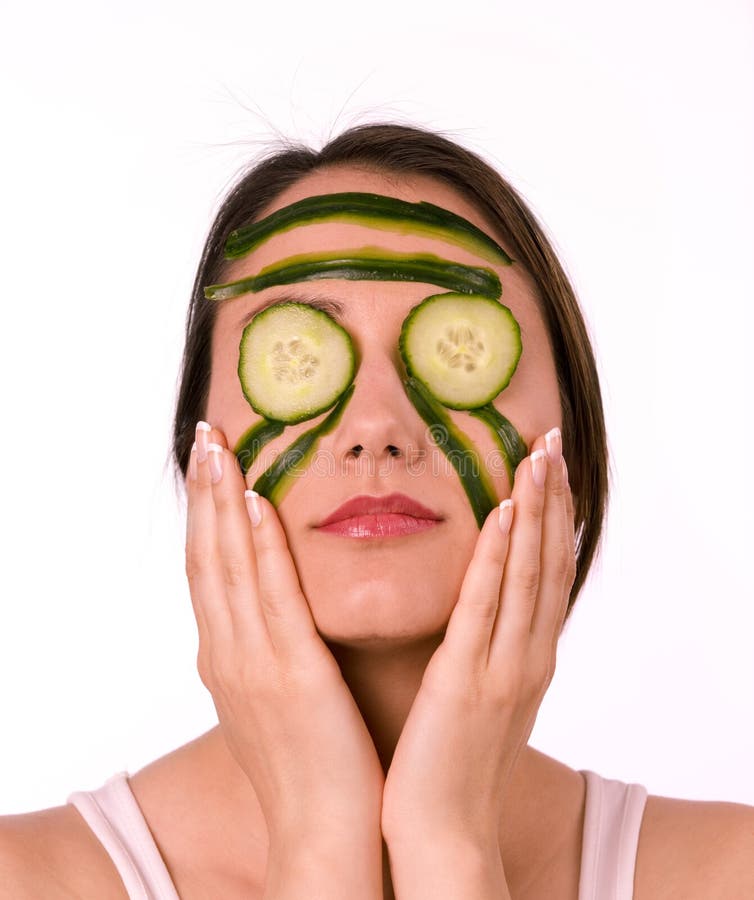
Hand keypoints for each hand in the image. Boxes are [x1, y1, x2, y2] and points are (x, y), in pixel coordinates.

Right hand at [185, 422, 385, 848]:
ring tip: (219, 447)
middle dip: (202, 492)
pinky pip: (271, 599)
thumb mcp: (275, 697)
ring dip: (220, 502)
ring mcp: (254, 664)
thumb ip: (268, 650)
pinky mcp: (292, 675)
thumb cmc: (308, 764)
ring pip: (229, 567)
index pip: (208, 571)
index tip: (207, 463)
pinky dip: (259, 549)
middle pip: (207, 556)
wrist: (321, 833)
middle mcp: (228, 653)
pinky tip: (256, 506)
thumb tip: (273, 612)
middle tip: (202, 434)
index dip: (203, 514)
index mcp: (226, 658)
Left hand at [380, 427, 575, 849]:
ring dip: (535, 511)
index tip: (554, 471)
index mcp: (528, 659)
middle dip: (554, 500)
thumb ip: (487, 651)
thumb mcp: (483, 697)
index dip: (555, 520)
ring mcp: (503, 667)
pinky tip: (503, 514)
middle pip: (548, 563)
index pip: (548, 575)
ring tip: (538, 456)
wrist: (443, 832)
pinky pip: (485, 606)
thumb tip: (480, 611)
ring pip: (526, 574)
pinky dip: (498, 557)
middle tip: (554, 442)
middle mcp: (527, 656)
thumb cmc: (453, 763)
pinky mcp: (466, 678)